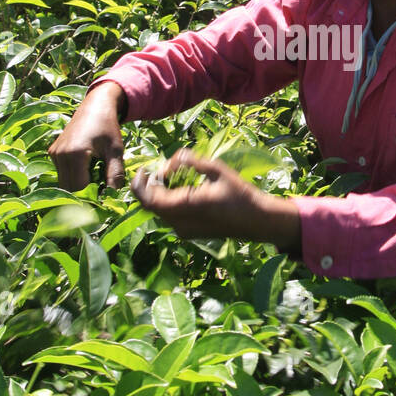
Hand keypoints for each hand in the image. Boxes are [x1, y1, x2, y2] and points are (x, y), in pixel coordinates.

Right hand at [48, 82, 126, 190]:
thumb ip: (115, 174)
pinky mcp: (53, 152)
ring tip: (94, 177)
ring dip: (77, 185)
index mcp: (76, 154)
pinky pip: (61, 172)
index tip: (103, 196)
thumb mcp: (115, 150)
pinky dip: (72, 176)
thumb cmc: (108, 127)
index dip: (91, 195)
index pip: (78, 187)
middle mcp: (60, 154)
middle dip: (83, 193)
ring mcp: (54, 153)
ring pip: (63, 181)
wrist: (95, 106)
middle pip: (68, 187)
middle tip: (99, 190)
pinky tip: (86, 169)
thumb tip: (113, 196)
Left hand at [130, 149, 301, 253]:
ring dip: (158, 194)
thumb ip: (190, 162)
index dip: (139, 185)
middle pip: (150, 206)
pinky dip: (167, 202)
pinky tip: (179, 190)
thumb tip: (168, 163)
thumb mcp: (216, 170)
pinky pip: (169, 217)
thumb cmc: (239, 194)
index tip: (142, 169)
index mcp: (186, 207)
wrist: (256, 221)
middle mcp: (180, 223)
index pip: (149, 200)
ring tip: (169, 177)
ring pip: (159, 212)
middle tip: (154, 170)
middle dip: (148, 187)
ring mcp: (184, 231)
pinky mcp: (188, 233)